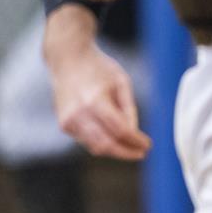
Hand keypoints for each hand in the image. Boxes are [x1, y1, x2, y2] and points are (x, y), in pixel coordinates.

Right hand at [45, 16, 150, 159]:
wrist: (68, 59)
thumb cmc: (98, 68)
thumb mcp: (121, 81)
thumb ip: (128, 109)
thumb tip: (133, 133)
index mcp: (96, 100)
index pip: (120, 130)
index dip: (135, 141)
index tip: (147, 145)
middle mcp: (79, 113)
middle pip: (107, 145)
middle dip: (126, 152)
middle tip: (141, 153)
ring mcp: (69, 121)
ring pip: (95, 147)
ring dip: (115, 150)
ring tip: (130, 147)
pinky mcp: (64, 125)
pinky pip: (86, 140)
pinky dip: (101, 142)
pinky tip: (112, 137)